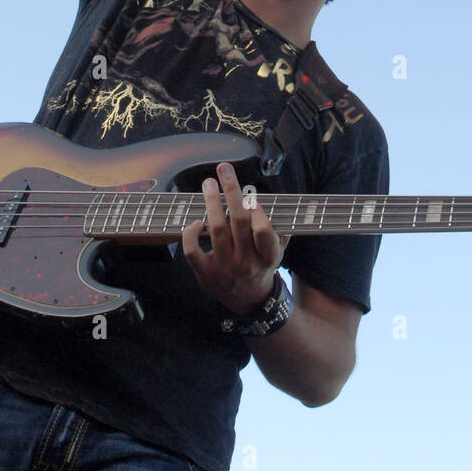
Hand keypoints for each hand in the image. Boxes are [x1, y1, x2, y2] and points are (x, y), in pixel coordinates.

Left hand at [182, 162, 288, 316]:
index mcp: (268, 257)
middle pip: (238, 221)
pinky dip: (191, 233)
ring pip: (216, 229)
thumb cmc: (261, 268)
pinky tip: (197, 221)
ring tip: (209, 183)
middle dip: (231, 191)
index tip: (252, 197)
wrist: (248, 301)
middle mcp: (247, 263)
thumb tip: (278, 203)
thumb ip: (279, 230)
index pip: (264, 232)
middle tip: (224, 169)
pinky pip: (192, 251)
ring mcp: (225, 268)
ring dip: (211, 202)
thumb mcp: (277, 253)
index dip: (258, 212)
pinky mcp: (205, 273)